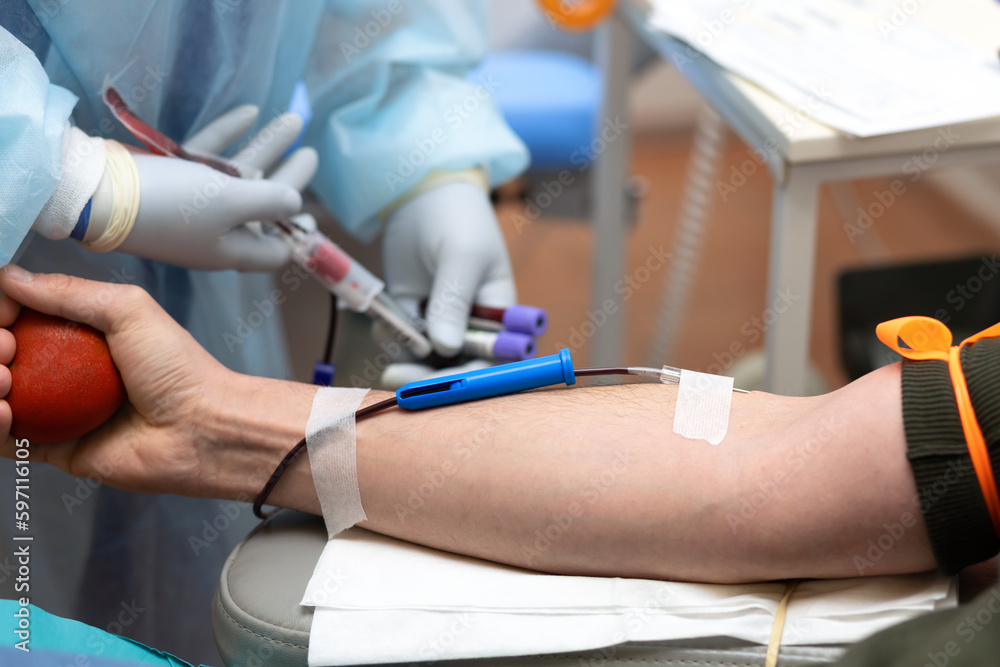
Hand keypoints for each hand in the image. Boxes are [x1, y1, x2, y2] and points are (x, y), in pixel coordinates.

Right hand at [0, 266, 313, 498]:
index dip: (2, 314)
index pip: (19, 315)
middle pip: (3, 354)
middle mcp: (66, 368)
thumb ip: (69, 292)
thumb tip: (12, 278)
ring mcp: (60, 409)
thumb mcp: (128, 310)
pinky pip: (7, 440)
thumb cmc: (177, 369)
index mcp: (83, 333)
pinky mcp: (58, 448)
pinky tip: (2, 414)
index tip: (6, 320)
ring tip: (3, 384)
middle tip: (7, 354)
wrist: (202, 429)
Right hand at [112, 106, 318, 271]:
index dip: (295, 236)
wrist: (95, 190)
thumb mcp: (230, 202)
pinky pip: (207, 157)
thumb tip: (296, 205)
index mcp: (231, 249)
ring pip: (237, 175)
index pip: (273, 250)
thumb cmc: (170, 204)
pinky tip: (250, 112)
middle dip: (288, 177)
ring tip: (294, 119)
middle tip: (311, 154)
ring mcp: (191, 205)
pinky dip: (229, 135)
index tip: (312, 218)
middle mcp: (213, 231)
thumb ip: (270, 202)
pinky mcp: (170, 179)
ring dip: (266, 146)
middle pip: (262, 205)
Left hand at [379, 180, 515, 384]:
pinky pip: (402, 343)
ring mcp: (441, 323)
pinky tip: (382, 324)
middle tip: (398, 376)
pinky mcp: (413, 317)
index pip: (496, 361)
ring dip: (404, 359)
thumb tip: (446, 347)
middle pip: (459, 369)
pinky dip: (390, 341)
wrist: (420, 194)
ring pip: (425, 362)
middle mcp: (474, 326)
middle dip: (429, 378)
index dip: (474, 378)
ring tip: (386, 335)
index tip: (444, 381)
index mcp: (502, 315)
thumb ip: (454, 302)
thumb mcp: (461, 257)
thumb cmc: (458, 219)